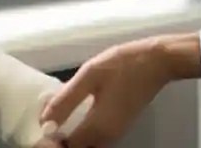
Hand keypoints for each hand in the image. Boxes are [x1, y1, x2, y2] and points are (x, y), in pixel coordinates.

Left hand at [40, 36, 199, 147]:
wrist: (157, 62)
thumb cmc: (124, 65)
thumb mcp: (90, 75)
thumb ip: (66, 99)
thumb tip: (44, 120)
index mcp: (98, 127)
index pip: (67, 147)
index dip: (51, 139)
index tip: (42, 122)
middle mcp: (108, 137)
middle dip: (61, 141)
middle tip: (48, 120)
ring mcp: (116, 133)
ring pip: (87, 145)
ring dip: (71, 136)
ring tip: (58, 116)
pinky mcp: (120, 126)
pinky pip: (96, 137)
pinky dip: (82, 131)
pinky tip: (74, 113)